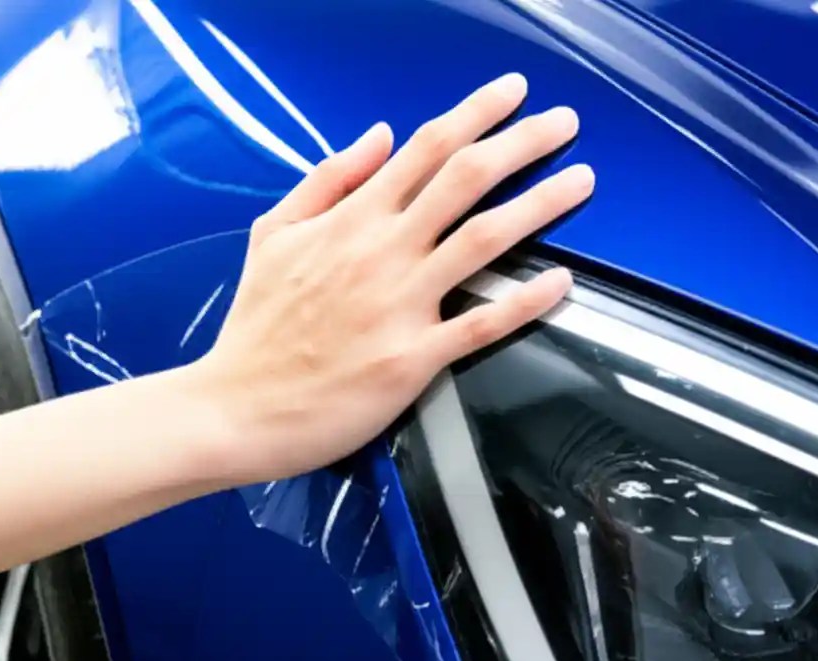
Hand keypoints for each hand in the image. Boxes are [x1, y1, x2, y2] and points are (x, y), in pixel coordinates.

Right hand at [191, 73, 592, 483]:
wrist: (236, 408)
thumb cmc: (255, 328)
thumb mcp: (274, 234)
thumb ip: (327, 180)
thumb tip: (378, 136)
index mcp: (349, 220)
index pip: (424, 148)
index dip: (477, 112)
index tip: (512, 94)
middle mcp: (380, 251)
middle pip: (467, 177)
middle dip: (524, 140)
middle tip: (565, 122)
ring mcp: (399, 304)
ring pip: (486, 237)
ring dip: (541, 203)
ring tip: (582, 180)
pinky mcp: (411, 358)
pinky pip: (482, 324)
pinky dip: (526, 300)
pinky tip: (561, 282)